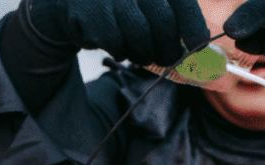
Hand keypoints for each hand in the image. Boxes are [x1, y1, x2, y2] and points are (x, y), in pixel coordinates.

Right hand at [29, 0, 209, 65]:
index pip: (181, 1)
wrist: (65, 1)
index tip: (199, 46)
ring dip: (143, 52)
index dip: (192, 25)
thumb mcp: (142, 1)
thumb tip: (198, 42)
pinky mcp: (92, 14)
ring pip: (139, 37)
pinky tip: (116, 45)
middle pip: (162, 22)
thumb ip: (168, 12)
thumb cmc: (115, 3)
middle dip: (168, 48)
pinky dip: (120, 51)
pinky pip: (116, 44)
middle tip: (170, 59)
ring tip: (141, 52)